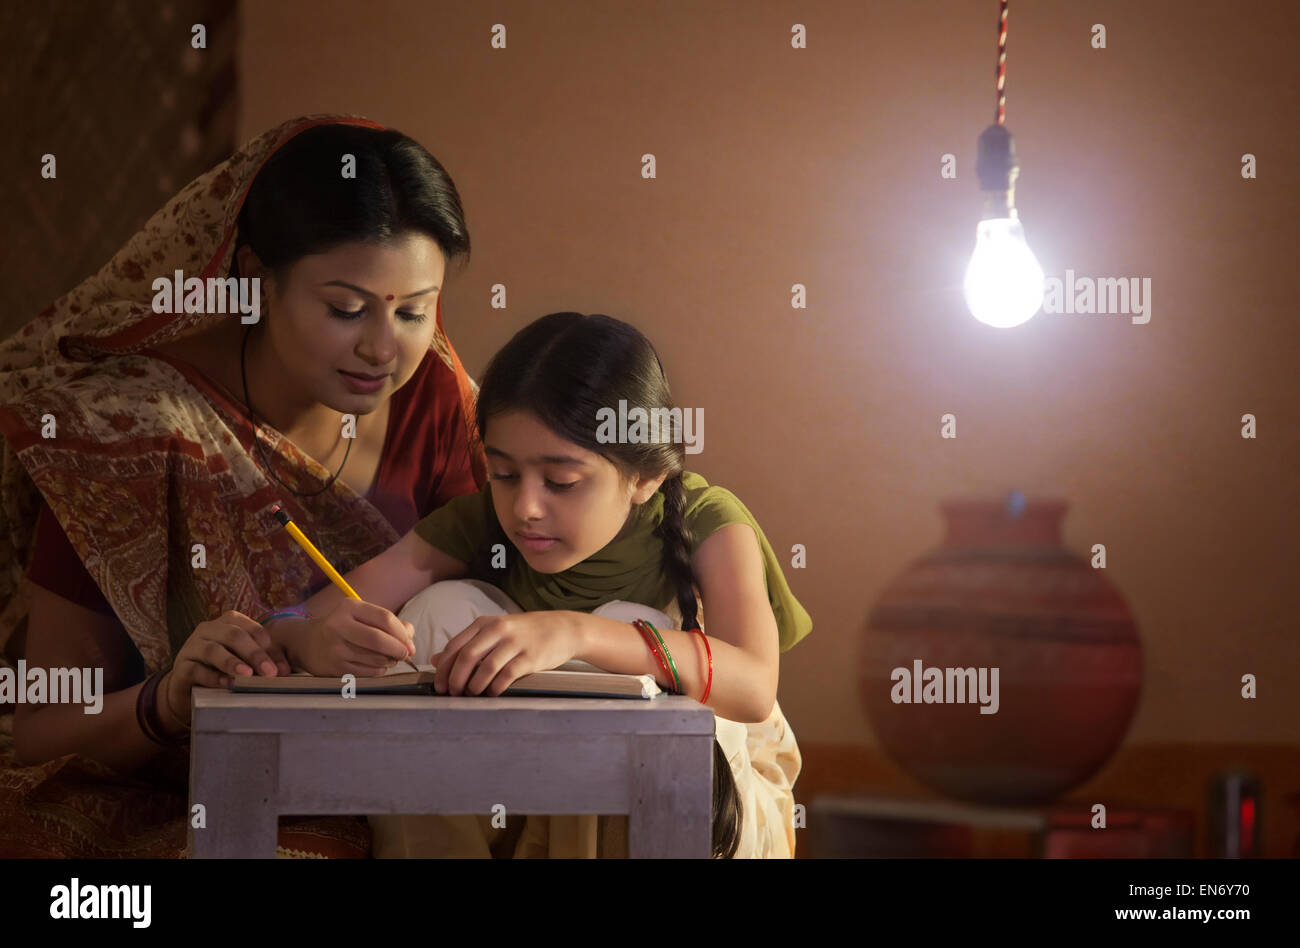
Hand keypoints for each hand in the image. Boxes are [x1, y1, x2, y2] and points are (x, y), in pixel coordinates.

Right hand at [164, 611, 292, 726]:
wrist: (188, 689)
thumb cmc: (222, 670)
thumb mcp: (243, 661)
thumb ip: (262, 661)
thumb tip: (284, 670)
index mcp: (227, 622)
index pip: (252, 629)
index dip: (269, 648)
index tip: (283, 668)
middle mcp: (208, 630)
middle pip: (233, 635)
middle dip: (254, 653)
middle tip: (269, 672)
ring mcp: (192, 647)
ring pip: (212, 649)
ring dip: (232, 662)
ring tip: (247, 675)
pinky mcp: (181, 667)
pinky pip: (196, 669)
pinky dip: (212, 677)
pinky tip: (225, 684)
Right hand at [291, 598, 415, 677]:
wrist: (307, 643)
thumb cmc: (344, 628)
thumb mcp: (362, 616)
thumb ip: (388, 623)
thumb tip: (410, 636)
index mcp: (349, 607)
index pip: (385, 618)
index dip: (402, 633)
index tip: (410, 642)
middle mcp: (339, 626)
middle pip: (379, 640)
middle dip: (399, 649)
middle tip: (406, 654)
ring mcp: (335, 648)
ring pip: (375, 658)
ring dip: (390, 661)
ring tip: (390, 659)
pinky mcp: (334, 667)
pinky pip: (367, 672)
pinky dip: (379, 671)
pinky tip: (377, 666)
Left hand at [433, 611, 582, 696]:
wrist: (563, 629)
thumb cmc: (525, 632)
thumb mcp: (494, 632)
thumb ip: (467, 644)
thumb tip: (436, 660)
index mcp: (485, 623)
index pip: (455, 646)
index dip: (443, 668)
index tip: (439, 685)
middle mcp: (498, 630)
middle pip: (467, 657)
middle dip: (455, 679)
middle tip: (453, 694)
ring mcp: (515, 643)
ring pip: (486, 668)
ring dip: (474, 686)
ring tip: (472, 694)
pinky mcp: (530, 657)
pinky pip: (506, 676)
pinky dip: (495, 688)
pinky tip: (492, 693)